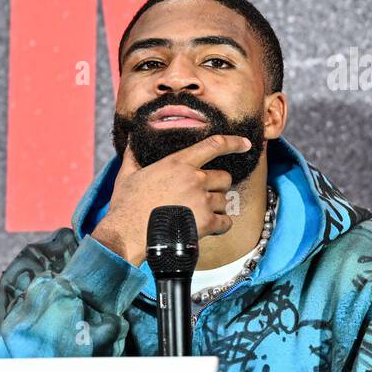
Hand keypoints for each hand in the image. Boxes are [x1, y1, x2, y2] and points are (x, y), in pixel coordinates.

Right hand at [91, 136, 251, 265]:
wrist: (126, 234)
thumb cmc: (125, 206)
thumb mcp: (126, 175)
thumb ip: (134, 154)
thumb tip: (132, 137)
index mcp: (178, 163)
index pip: (214, 145)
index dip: (234, 142)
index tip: (246, 144)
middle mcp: (194, 178)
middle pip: (224, 177)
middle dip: (217, 187)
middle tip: (201, 197)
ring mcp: (202, 200)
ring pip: (224, 200)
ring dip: (215, 208)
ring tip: (196, 215)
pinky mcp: (206, 222)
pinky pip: (226, 222)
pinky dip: (220, 226)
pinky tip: (207, 229)